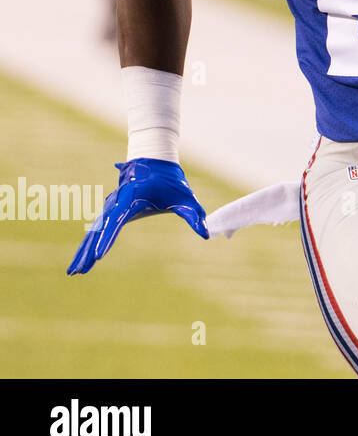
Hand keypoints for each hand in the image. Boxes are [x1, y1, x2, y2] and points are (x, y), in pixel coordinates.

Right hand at [67, 158, 207, 274]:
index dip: (107, 239)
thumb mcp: (186, 198)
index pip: (116, 222)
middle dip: (88, 251)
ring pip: (93, 231)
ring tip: (74, 272)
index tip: (98, 257)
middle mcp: (116, 203)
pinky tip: (82, 261)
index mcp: (131, 198)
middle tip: (78, 272)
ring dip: (83, 251)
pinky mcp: (110, 211)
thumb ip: (194, 216)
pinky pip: (96, 230)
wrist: (156, 163)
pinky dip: (88, 244)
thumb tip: (206, 234)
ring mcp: (111, 207)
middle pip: (99, 230)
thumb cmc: (172, 182)